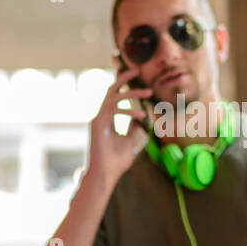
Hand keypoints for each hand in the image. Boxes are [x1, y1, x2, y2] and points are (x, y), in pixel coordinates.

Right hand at [87, 66, 152, 185]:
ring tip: (148, 92)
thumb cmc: (115, 162)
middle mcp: (100, 116)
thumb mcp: (129, 142)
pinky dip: (128, 110)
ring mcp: (98, 119)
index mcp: (106, 118)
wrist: (105, 175)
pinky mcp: (98, 125)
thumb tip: (140, 118)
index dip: (124, 85)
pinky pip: (113, 110)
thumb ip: (132, 129)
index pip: (115, 96)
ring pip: (113, 97)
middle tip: (138, 70)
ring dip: (132, 93)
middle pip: (111, 90)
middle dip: (124, 78)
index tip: (137, 78)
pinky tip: (141, 115)